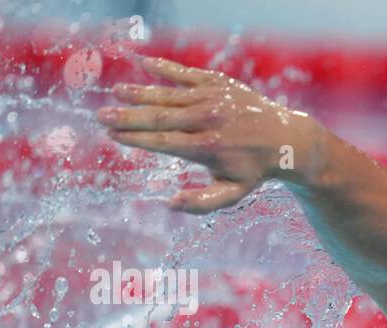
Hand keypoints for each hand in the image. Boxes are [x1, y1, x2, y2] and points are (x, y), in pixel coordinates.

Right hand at [97, 56, 322, 213]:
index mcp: (208, 148)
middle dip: (128, 117)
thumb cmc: (253, 170)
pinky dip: (164, 69)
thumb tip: (169, 204)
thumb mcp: (232, 194)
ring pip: (169, 94)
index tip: (113, 137)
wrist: (285, 139)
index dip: (136, 140)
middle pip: (160, 118)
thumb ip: (201, 203)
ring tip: (116, 93)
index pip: (163, 143)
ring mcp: (213, 98)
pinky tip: (142, 64)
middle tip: (101, 116)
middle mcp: (209, 120)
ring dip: (140, 93)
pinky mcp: (219, 82)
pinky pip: (186, 74)